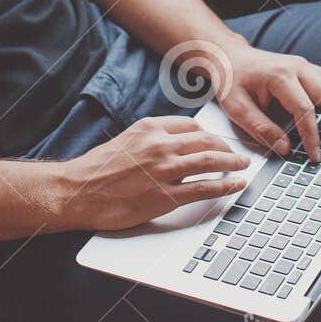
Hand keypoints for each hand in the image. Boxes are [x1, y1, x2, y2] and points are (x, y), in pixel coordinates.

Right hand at [56, 116, 249, 230]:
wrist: (76, 191)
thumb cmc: (96, 169)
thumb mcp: (126, 140)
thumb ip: (151, 139)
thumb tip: (174, 142)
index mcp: (150, 128)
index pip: (192, 126)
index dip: (210, 134)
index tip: (219, 140)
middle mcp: (160, 145)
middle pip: (207, 140)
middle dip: (227, 147)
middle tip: (238, 154)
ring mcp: (163, 170)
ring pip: (210, 160)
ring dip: (233, 163)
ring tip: (243, 167)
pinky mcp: (164, 195)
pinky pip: (204, 187)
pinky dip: (225, 186)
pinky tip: (235, 186)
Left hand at [214, 42, 320, 162]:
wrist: (231, 56)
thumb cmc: (233, 81)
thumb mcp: (237, 108)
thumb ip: (260, 128)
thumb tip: (284, 148)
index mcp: (280, 76)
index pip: (304, 109)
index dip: (311, 134)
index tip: (314, 154)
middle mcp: (298, 68)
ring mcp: (308, 66)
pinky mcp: (312, 70)